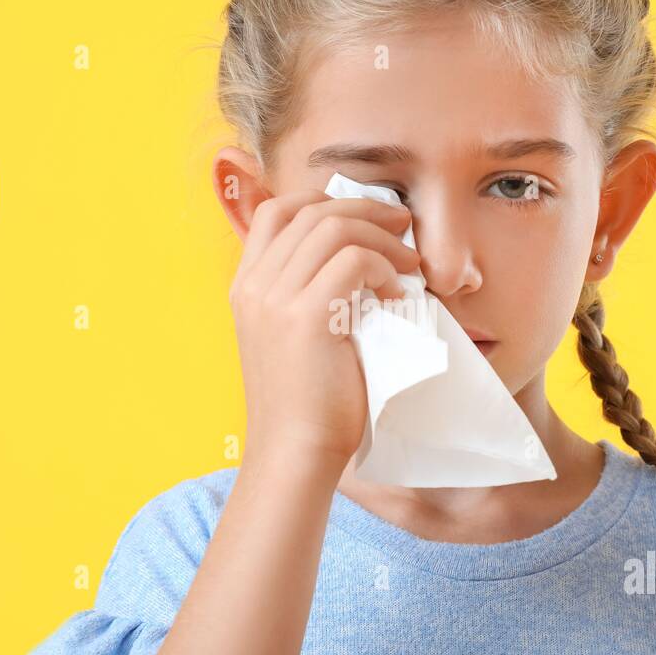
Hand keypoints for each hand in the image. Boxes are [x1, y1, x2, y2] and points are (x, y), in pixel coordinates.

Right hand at [228, 189, 421, 468]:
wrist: (295, 452)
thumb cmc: (307, 404)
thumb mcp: (294, 339)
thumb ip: (306, 296)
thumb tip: (359, 262)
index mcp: (246, 287)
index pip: (278, 211)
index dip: (325, 202)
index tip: (367, 220)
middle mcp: (254, 286)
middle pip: (312, 211)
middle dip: (366, 210)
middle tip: (403, 228)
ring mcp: (275, 299)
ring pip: (335, 228)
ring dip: (382, 239)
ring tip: (409, 265)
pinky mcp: (306, 317)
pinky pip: (355, 260)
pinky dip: (385, 268)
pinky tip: (397, 296)